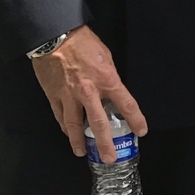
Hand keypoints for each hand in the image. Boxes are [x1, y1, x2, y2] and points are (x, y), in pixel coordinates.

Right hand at [31, 26, 147, 161]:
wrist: (55, 36)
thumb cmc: (84, 42)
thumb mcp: (106, 56)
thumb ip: (109, 76)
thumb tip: (111, 89)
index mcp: (107, 80)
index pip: (126, 104)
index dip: (135, 119)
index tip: (141, 131)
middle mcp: (89, 92)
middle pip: (99, 124)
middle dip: (105, 143)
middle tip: (110, 158)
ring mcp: (69, 96)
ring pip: (74, 126)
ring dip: (79, 142)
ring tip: (82, 153)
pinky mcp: (53, 96)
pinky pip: (60, 116)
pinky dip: (64, 127)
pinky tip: (68, 134)